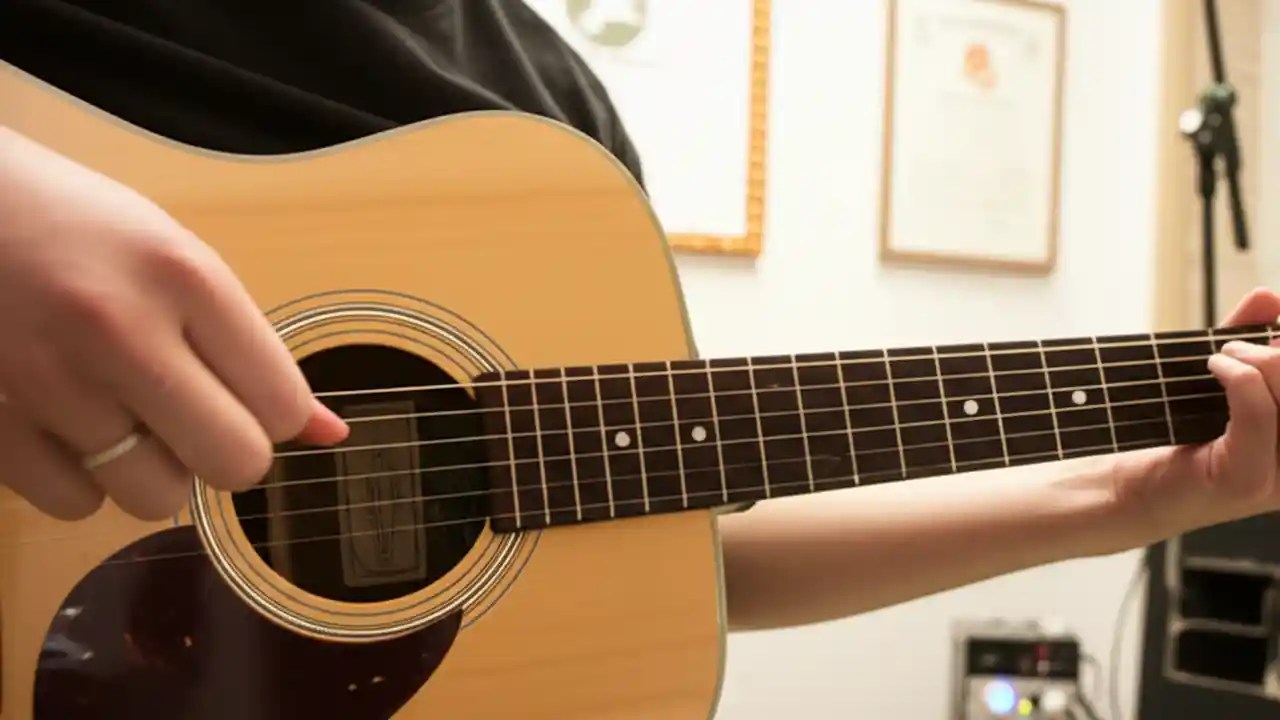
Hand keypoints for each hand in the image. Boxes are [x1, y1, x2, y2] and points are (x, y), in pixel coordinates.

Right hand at [0, 127, 347, 521]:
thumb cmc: (76, 230)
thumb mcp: (175, 259)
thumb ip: (252, 347)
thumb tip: (332, 434)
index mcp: (184, 275)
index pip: (282, 403)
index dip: (275, 415)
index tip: (247, 397)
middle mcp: (120, 329)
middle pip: (234, 463)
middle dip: (225, 453)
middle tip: (194, 420)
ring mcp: (47, 380)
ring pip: (157, 497)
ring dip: (150, 470)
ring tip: (118, 412)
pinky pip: (75, 504)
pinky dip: (80, 480)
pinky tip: (63, 424)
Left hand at [1117, 287, 1279, 539]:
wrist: (1130, 489)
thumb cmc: (1179, 436)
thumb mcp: (1224, 381)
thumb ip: (1251, 341)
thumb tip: (1269, 297)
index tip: (1274, 336)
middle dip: (1276, 351)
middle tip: (1233, 348)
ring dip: (1252, 358)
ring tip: (1221, 358)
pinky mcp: (1248, 479)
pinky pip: (1259, 408)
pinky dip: (1236, 375)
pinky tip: (1214, 366)